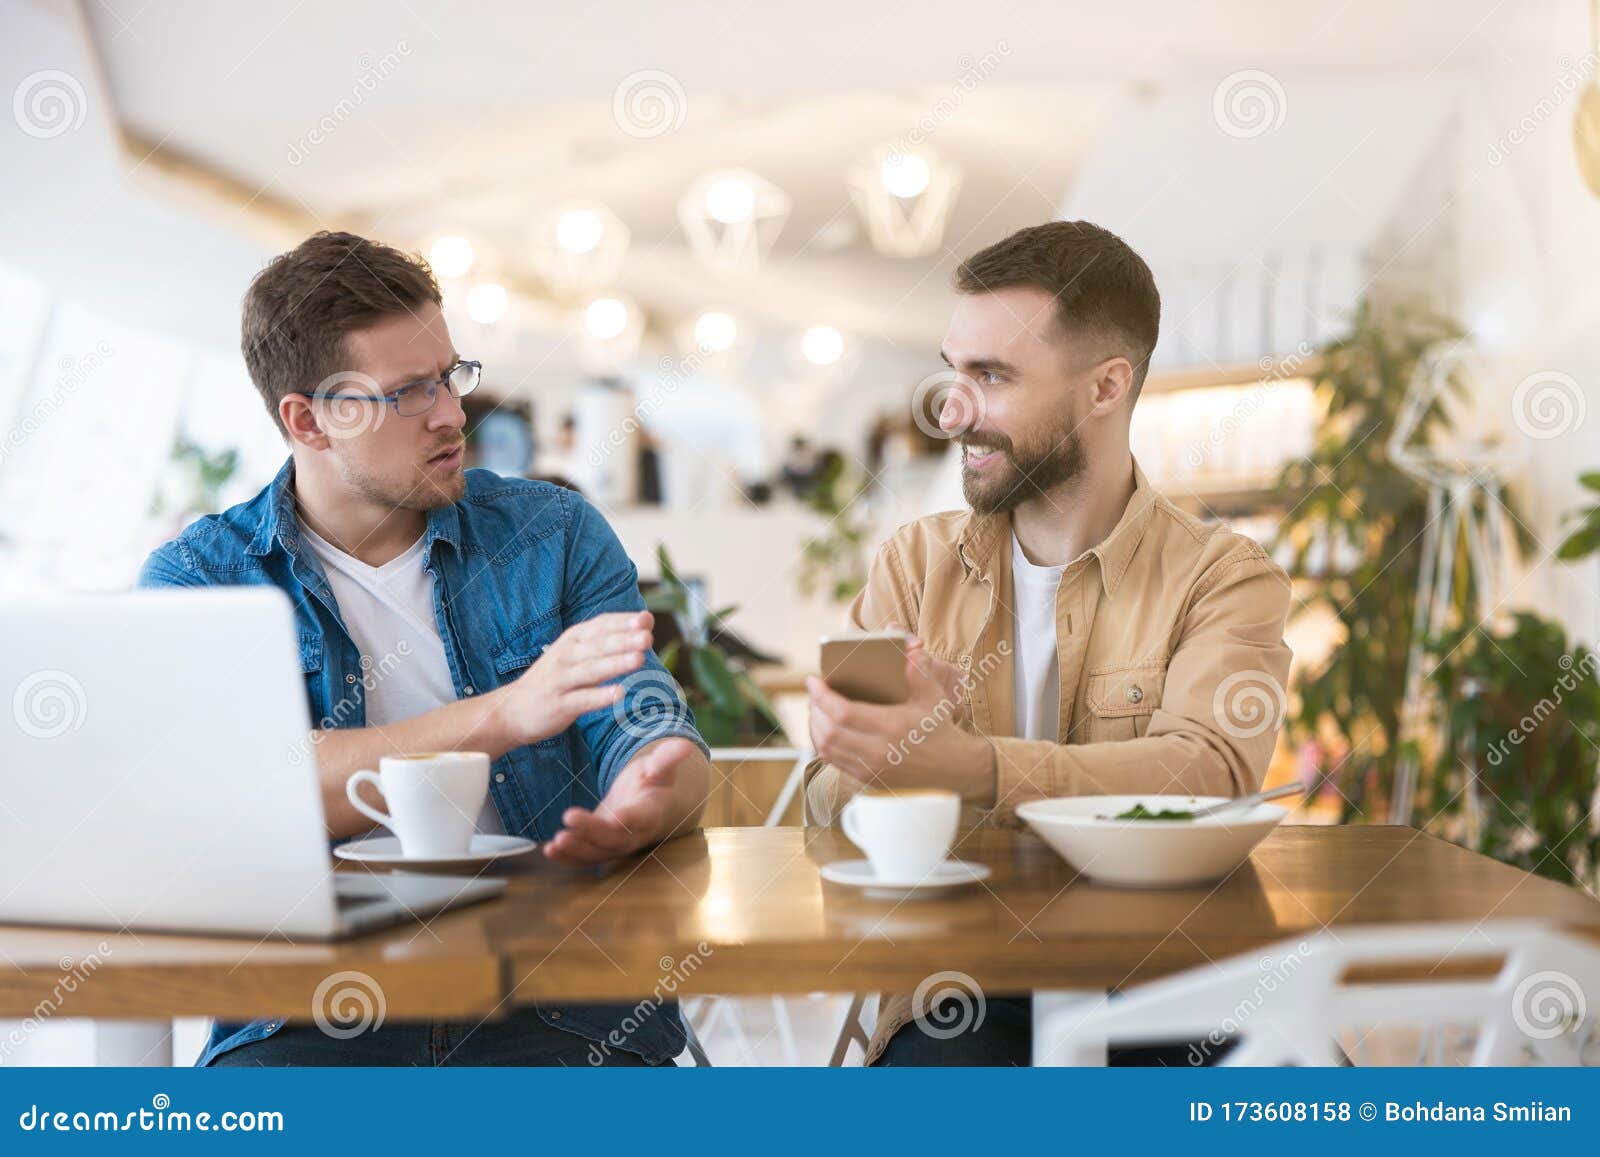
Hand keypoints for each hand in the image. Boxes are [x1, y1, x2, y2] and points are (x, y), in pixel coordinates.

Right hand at [489, 611, 653, 747]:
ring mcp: (561, 681)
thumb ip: (604, 641)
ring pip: (591, 670)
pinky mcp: (559, 705)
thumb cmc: (554, 678)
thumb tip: (642, 626)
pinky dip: (600, 697)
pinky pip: (582, 700)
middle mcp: (566, 656)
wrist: (512, 709)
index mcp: (572, 640)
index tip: (646, 619)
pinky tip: (619, 694)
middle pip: (598, 646)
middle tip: (647, 636)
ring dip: (615, 664)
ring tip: (639, 659)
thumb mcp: (574, 652)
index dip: (623, 622)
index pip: (600, 626)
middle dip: (623, 640)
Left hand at [543, 737, 696, 865]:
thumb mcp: (659, 767)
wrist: (647, 802)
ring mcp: (616, 845)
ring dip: (575, 851)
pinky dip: (568, 858)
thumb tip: (684, 745)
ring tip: (555, 843)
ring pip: (597, 854)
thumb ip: (667, 759)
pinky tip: (550, 850)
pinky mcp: (600, 848)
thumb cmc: (653, 781)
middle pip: (613, 840)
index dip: (624, 820)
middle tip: (567, 822)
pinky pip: (585, 858)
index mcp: (649, 813)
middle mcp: (634, 834)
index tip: (614, 816)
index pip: (636, 819)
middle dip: (590, 834)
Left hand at [806, 634, 993, 798]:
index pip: (842, 712)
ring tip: (816, 708)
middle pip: (829, 731)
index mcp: (891, 727)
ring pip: (827, 748)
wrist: (953, 767)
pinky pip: (834, 761)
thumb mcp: (933, 695)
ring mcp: (871, 769)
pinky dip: (823, 743)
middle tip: (813, 691)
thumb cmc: (939, 727)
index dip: (821, 696)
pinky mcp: (868, 779)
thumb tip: (908, 646)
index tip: (813, 680)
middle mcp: (878, 751)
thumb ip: (918, 670)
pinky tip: (824, 729)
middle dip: (814, 708)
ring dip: (815, 726)